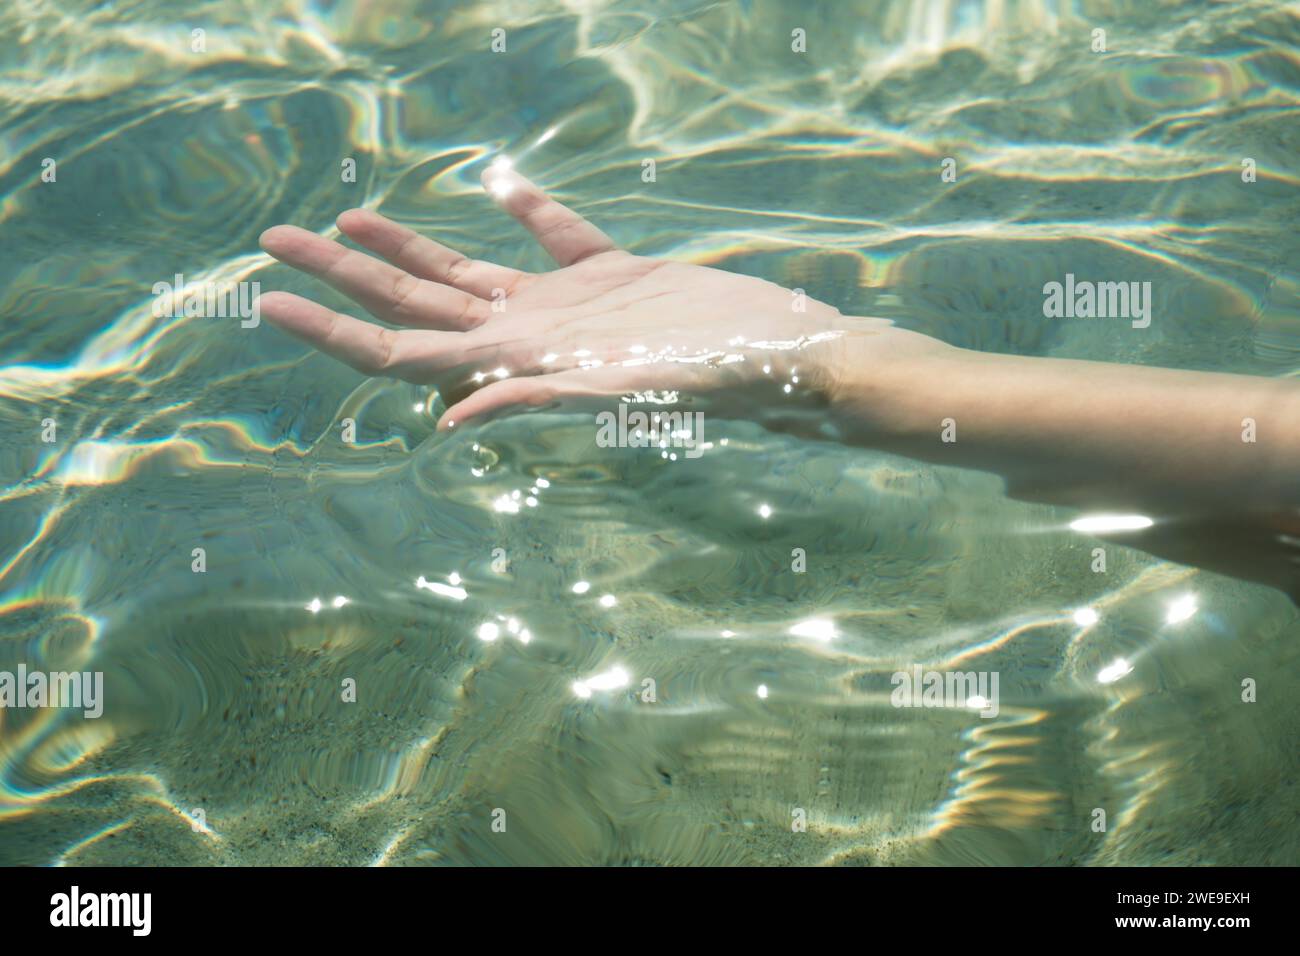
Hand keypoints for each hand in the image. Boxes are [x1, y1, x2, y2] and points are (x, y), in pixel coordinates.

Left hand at [257, 163, 924, 433]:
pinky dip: (525, 210)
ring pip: (467, 271)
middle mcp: (529, 336)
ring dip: (407, 245)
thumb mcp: (622, 390)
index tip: (267, 300)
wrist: (785, 357)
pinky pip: (557, 238)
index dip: (332, 325)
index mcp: (518, 362)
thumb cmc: (715, 383)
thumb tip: (446, 421)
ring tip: (347, 217)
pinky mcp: (617, 277)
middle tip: (274, 241)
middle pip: (413, 302)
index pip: (401, 345)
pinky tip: (497, 182)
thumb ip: (533, 398)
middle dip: (342, 276)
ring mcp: (569, 307)